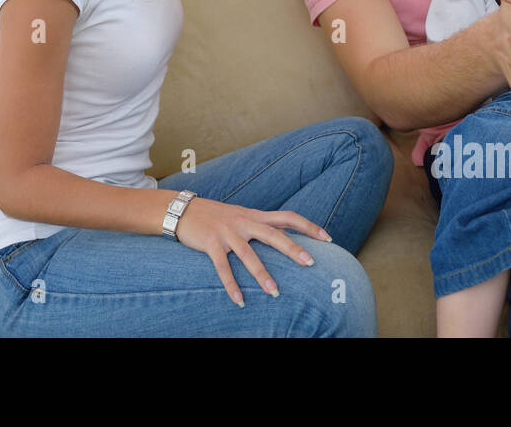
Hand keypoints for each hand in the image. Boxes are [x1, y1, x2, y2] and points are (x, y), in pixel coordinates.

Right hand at [171, 196, 330, 306]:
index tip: (327, 238)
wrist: (183, 209)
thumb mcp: (241, 216)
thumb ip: (261, 225)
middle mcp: (244, 222)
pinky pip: (223, 267)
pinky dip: (231, 285)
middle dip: (293, 248)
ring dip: (262, 274)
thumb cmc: (216, 216)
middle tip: (310, 263)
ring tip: (275, 292)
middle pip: (273, 234)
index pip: (287, 217)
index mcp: (254, 215)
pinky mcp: (211, 243)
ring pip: (249, 254)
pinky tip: (240, 300)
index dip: (308, 226)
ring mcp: (227, 232)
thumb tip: (285, 237)